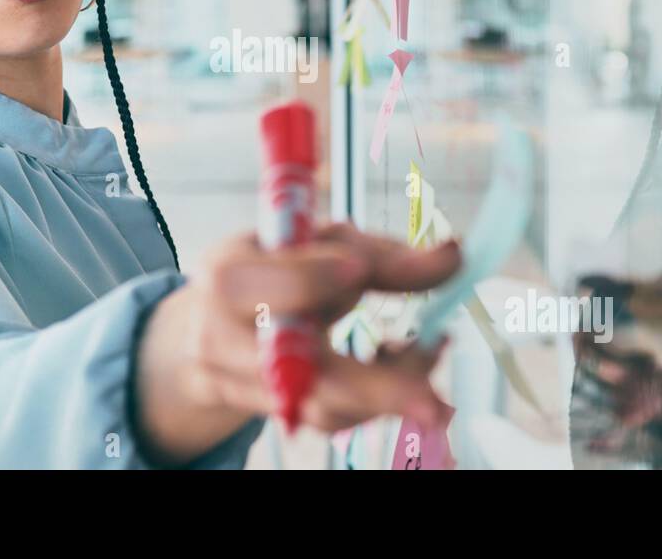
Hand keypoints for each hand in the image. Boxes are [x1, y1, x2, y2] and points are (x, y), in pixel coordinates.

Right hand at [134, 221, 461, 462]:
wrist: (211, 324)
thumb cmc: (273, 268)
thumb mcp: (314, 244)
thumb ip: (378, 254)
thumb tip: (450, 257)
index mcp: (230, 277)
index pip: (276, 283)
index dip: (318, 277)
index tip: (359, 271)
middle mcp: (226, 339)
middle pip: (302, 373)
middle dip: (375, 388)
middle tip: (434, 401)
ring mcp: (247, 386)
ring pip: (327, 405)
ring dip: (391, 390)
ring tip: (432, 356)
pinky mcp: (273, 413)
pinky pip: (332, 418)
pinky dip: (377, 399)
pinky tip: (403, 370)